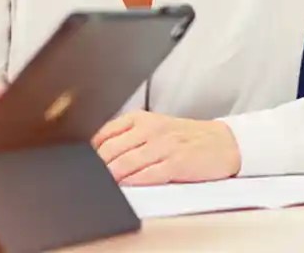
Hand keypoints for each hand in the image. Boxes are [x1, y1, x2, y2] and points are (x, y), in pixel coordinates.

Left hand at [92, 111, 241, 185]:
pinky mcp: (176, 164)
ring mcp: (163, 147)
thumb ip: (127, 135)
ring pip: (125, 163)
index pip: (105, 132)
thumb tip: (96, 150)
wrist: (221, 142)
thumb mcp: (154, 126)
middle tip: (88, 177)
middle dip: (97, 166)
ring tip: (102, 184)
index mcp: (141, 118)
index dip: (90, 150)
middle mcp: (150, 129)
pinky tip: (125, 186)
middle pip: (111, 149)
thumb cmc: (184, 136)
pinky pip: (147, 175)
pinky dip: (132, 182)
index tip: (82, 161)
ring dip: (110, 176)